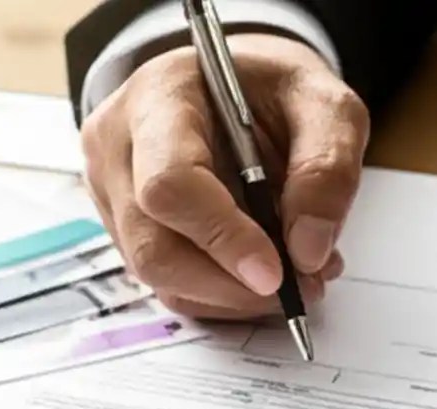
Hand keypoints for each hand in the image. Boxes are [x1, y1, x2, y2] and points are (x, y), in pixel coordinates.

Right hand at [80, 34, 367, 318]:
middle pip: (153, 246)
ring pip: (157, 275)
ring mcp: (109, 193)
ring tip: (293, 276)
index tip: (276, 273)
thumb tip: (308, 252)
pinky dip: (220, 294)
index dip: (221, 237)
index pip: (170, 183)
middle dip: (229, 284)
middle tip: (300, 289)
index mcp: (159, 97)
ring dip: (231, 295)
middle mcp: (117, 147)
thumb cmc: (269, 88)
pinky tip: (258, 274)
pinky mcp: (122, 229)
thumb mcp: (324, 103)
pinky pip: (165, 282)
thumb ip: (326, 167)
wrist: (227, 86)